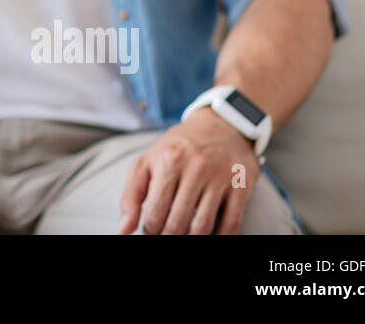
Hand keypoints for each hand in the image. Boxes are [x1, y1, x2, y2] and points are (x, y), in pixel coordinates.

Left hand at [118, 109, 260, 234]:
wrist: (220, 125)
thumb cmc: (177, 148)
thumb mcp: (147, 162)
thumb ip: (131, 195)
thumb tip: (123, 230)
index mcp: (168, 161)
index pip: (154, 213)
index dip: (149, 230)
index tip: (150, 231)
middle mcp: (195, 168)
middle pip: (177, 223)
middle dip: (168, 236)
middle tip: (166, 235)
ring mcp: (220, 177)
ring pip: (202, 226)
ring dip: (191, 239)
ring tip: (183, 236)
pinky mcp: (241, 185)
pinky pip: (231, 223)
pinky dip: (220, 237)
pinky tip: (210, 236)